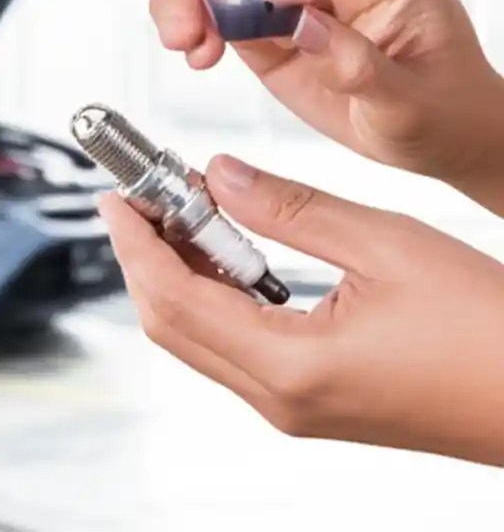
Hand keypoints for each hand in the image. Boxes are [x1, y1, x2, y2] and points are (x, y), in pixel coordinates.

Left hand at [98, 155, 503, 465]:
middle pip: (171, 323)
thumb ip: (292, 209)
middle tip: (147, 194)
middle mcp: (278, 399)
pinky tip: (228, 250)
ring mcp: (291, 406)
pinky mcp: (309, 402)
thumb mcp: (389, 247)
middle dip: (146, 253)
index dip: (134, 241)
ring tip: (186, 209)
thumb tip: (219, 176)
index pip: (173, 298)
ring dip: (179, 272)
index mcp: (290, 367)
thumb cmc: (489, 333)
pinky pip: (234, 346)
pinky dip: (216, 295)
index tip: (116, 195)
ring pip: (198, 336)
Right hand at [151, 0, 503, 212]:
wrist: (435, 140)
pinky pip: (210, 14)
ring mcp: (288, 0)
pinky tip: (198, 55)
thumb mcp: (408, 97)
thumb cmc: (439, 106)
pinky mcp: (263, 33)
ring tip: (189, 42)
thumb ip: (353, 62)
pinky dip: (190, 28)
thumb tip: (296, 25)